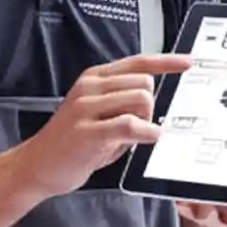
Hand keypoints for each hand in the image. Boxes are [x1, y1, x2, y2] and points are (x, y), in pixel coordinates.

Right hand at [13, 53, 192, 198]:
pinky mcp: (88, 131)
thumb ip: (122, 101)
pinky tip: (148, 138)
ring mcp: (86, 108)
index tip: (188, 62)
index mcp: (94, 78)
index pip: (137, 62)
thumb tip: (154, 100)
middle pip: (144, 83)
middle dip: (150, 107)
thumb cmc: (72, 141)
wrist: (38, 165)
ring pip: (140, 100)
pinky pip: (130, 124)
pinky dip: (146, 132)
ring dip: (146, 120)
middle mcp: (90, 87)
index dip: (166, 61)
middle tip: (136, 126)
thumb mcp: (97, 112)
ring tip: (128, 138)